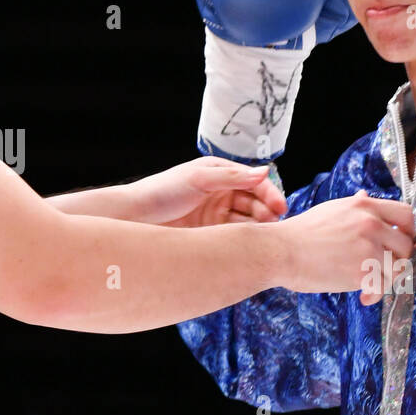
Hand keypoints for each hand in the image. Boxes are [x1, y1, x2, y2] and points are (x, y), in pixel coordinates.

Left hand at [127, 157, 287, 227]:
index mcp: (220, 173)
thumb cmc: (162, 191)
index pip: (253, 181)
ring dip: (258, 226)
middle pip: (254, 201)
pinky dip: (244, 239)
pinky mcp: (210, 233)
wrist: (135, 217)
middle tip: (275, 223)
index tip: (280, 207)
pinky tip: (251, 244)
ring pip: (247, 220)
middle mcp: (221, 192)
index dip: (269, 193)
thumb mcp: (199, 178)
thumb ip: (233, 176)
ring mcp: (216, 214)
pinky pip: (234, 235)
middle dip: (267, 211)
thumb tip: (265, 171)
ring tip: (265, 235)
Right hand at [275, 189, 415, 302]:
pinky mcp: (364, 272)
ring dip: (386, 279)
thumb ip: (354, 206)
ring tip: (370, 285)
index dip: (408, 231)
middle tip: (384, 269)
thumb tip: (365, 196)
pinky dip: (375, 295)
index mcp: (365, 207)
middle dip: (398, 259)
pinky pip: (383, 287)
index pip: (406, 214)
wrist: (281, 251)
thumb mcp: (331, 209)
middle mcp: (371, 224)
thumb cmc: (300, 233)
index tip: (401, 243)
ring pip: (398, 268)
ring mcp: (369, 248)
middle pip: (406, 245)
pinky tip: (363, 296)